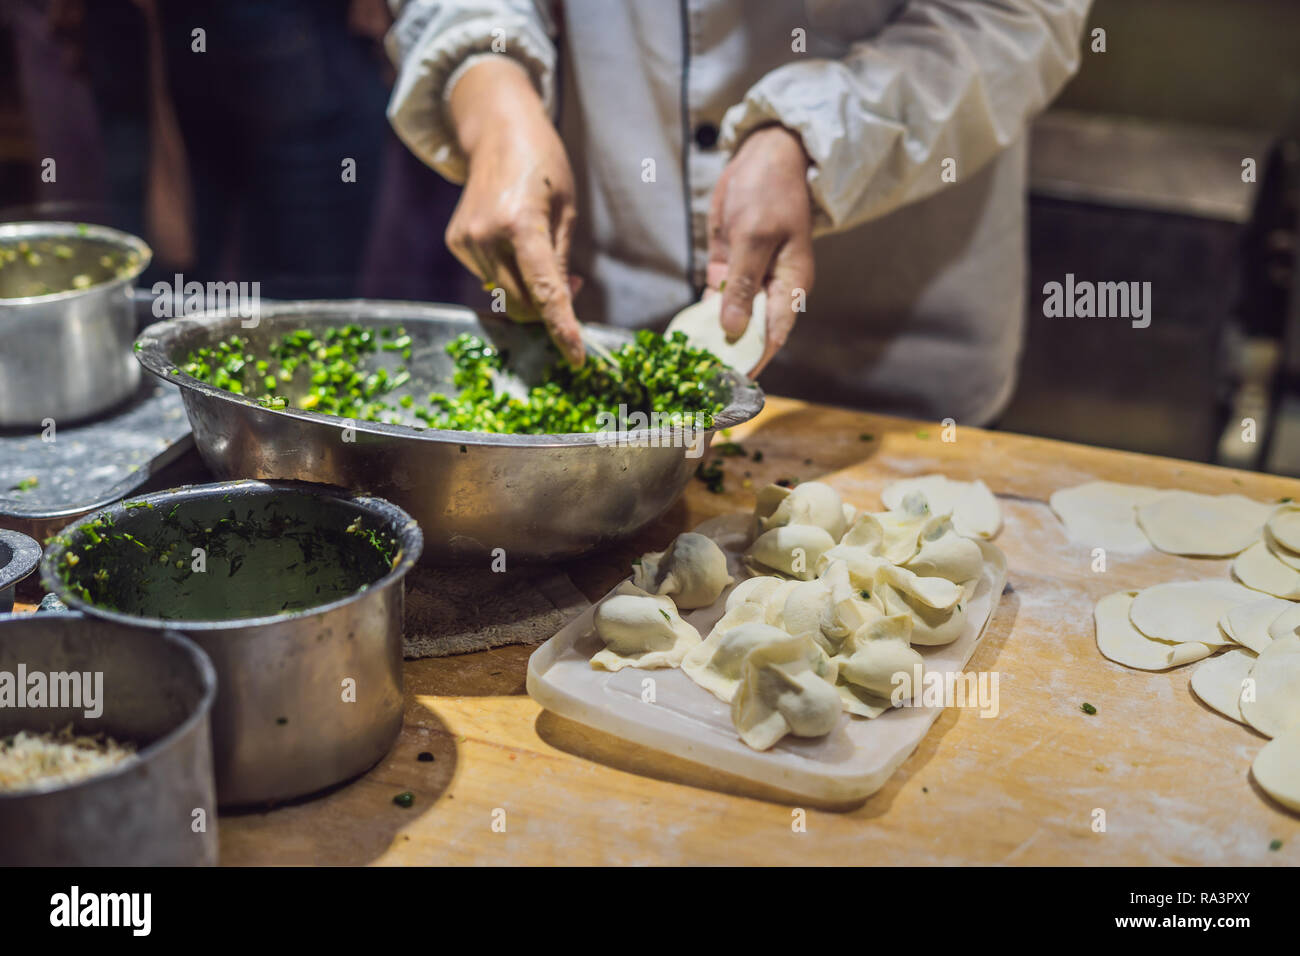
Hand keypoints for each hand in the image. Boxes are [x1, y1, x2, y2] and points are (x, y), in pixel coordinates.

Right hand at [446, 58, 584, 365]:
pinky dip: (510, 276)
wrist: (496, 131)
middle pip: (523, 303)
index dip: (563, 328)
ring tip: (546, 258)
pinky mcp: (456, 243)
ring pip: (505, 295)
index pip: (545, 291)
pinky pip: (490, 279)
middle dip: (550, 308)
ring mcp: (466, 241)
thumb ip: (562, 260)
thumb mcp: (566, 209)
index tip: (577, 357)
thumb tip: (562, 303)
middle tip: (575, 284)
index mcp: (520, 224)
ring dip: (530, 292)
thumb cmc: (543, 164)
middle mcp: (486, 236)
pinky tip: (517, 246)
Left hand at [706, 125, 814, 375]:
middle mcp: (771, 292)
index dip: (751, 364)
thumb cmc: (769, 191)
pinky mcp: (729, 270)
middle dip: (728, 363)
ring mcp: (749, 282)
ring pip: (730, 323)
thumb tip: (732, 329)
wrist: (764, 156)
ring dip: (712, 344)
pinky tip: (684, 340)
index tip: (728, 390)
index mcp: (789, 287)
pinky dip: (702, 318)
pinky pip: (715, 303)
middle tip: (700, 389)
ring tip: (688, 376)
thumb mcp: (754, 236)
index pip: (772, 338)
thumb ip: (742, 284)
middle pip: (750, 337)